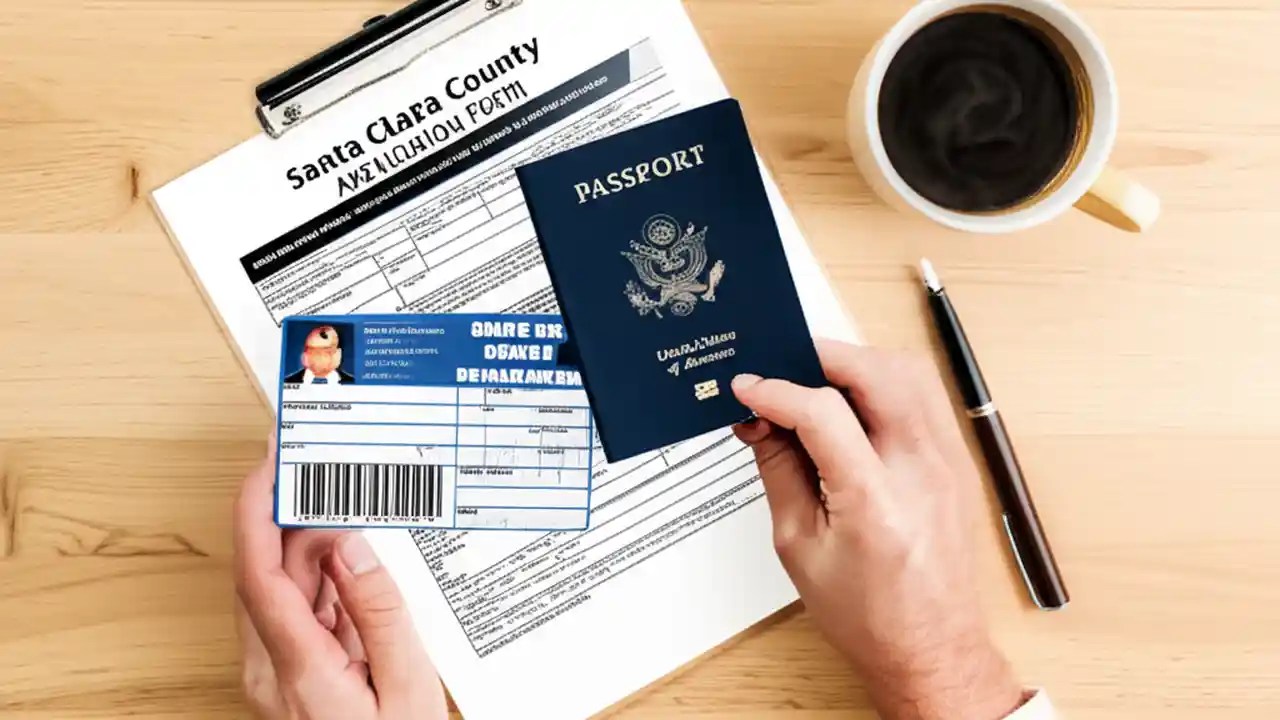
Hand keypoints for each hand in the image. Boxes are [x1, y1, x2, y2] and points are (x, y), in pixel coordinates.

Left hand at [233, 437, 448, 719]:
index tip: (271, 462)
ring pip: (286, 588)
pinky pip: (302, 611)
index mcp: (295, 668)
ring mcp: (277, 672)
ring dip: (319, 551)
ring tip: (360, 514)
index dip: (257, 508)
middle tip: (332, 470)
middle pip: (270, 571)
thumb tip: (349, 544)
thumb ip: (378, 611)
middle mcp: (270, 667)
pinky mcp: (292, 673)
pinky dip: (329, 582)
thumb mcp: (407, 688)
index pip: (258, 571)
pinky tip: (364, 570)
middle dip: (300, 518)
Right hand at [732, 341, 1023, 719]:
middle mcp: (922, 473)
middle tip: (782, 366)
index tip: (748, 387)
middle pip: (877, 372)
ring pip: (909, 371)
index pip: (822, 413)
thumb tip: (759, 419)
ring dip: (857, 363)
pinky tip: (853, 402)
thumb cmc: (868, 615)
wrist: (931, 648)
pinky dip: (884, 382)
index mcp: (874, 503)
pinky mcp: (960, 462)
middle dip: (820, 356)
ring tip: (815, 379)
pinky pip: (925, 394)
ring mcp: (950, 463)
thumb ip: (779, 470)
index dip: (776, 390)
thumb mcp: (798, 545)